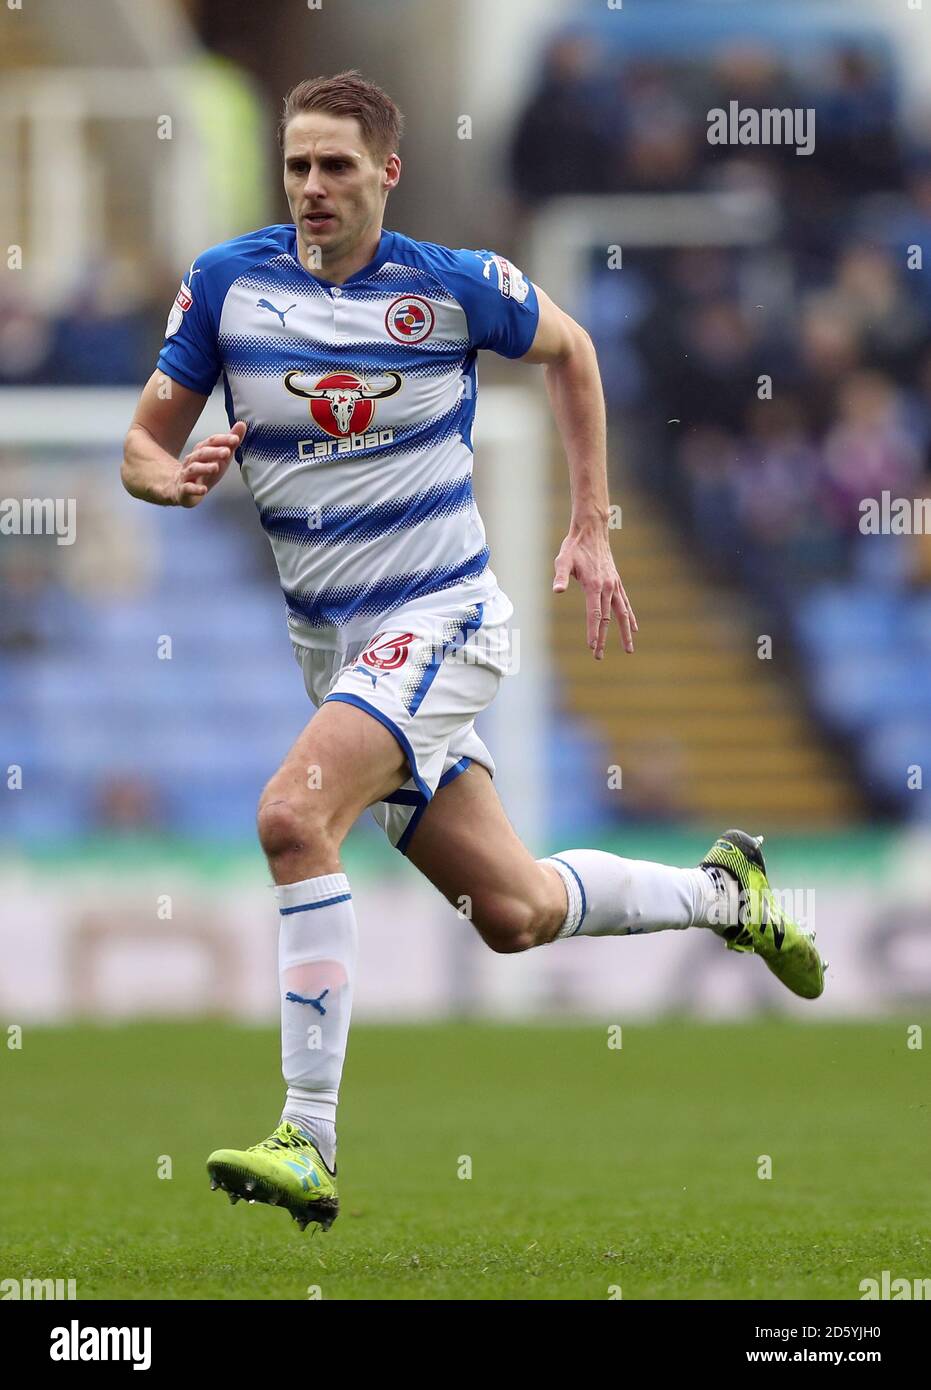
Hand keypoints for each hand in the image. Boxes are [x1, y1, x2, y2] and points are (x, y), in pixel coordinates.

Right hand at [172, 421, 246, 506]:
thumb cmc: (204, 471)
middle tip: (227, 452)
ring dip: (205, 468)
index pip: (211, 442)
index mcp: (202, 451)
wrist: (181, 488)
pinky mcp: (183, 489)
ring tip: (215, 468)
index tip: (235, 439)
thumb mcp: (220, 457)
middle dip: (214, 452)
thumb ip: (230, 443)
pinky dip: (196, 489)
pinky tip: (204, 490)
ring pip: (194, 469)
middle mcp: (192, 460)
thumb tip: (242, 424)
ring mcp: (187, 474)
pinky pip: (188, 488)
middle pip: (202, 453)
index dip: (223, 440)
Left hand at [553, 520, 637, 658]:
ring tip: (628, 650)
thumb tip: (557, 590)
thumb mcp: (563, 560)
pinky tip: (633, 628)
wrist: (592, 531)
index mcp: (594, 585)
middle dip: (602, 639)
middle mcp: (607, 587)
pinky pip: (625, 604)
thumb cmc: (574, 547)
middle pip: (606, 619)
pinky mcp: (616, 583)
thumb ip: (561, 576)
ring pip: (622, 614)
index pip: (594, 614)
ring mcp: (614, 586)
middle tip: (598, 657)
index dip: (593, 631)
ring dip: (624, 633)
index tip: (592, 647)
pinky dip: (630, 617)